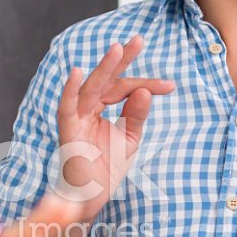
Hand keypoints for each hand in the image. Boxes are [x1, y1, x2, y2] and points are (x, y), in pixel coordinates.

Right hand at [56, 36, 174, 217]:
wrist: (93, 196)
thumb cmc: (107, 167)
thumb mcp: (129, 137)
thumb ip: (136, 114)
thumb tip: (144, 90)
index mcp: (100, 107)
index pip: (123, 88)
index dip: (146, 84)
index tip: (170, 86)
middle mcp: (87, 107)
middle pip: (106, 79)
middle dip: (122, 60)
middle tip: (139, 40)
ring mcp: (76, 117)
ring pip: (90, 87)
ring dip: (103, 68)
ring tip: (118, 49)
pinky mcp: (67, 130)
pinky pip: (66, 107)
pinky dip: (70, 90)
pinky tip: (78, 71)